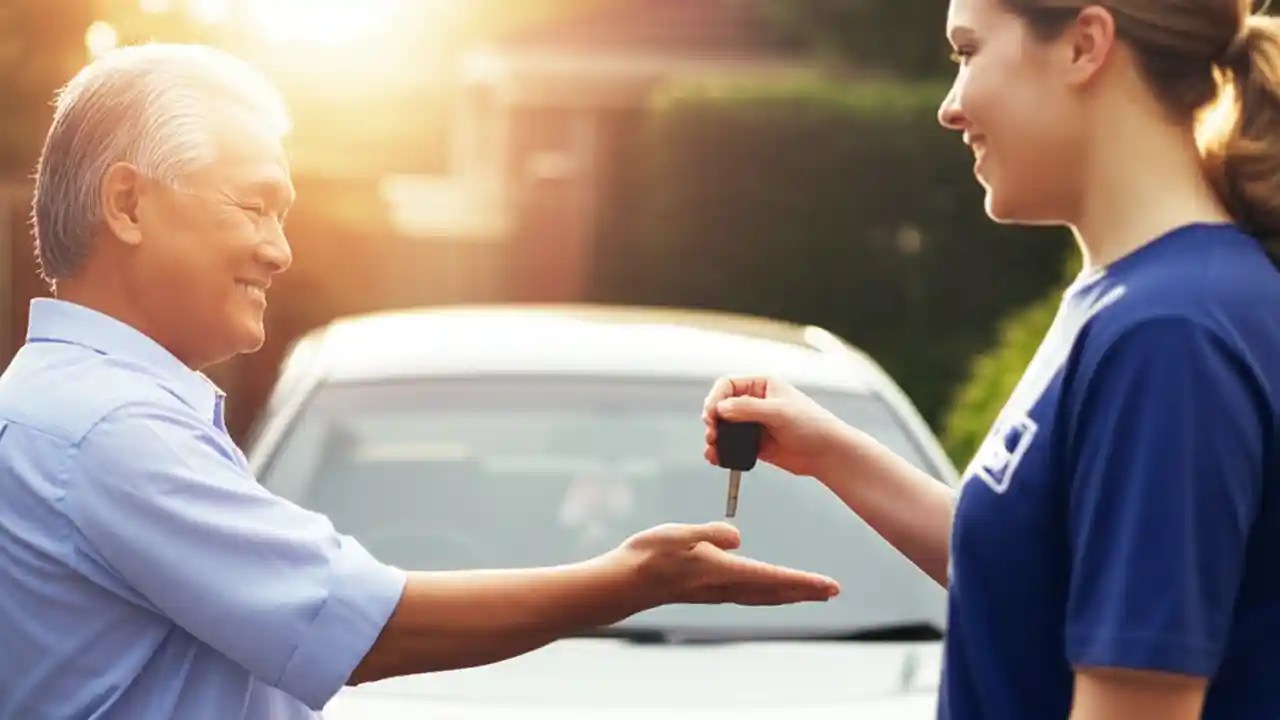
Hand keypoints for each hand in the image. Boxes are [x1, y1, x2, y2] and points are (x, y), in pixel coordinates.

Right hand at [611, 522, 838, 606]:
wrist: (623, 583)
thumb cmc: (647, 557)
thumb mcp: (677, 536)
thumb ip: (708, 535)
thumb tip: (737, 538)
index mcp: (722, 572)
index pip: (772, 578)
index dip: (803, 582)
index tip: (828, 586)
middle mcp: (724, 587)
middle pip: (774, 591)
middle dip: (805, 591)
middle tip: (832, 590)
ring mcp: (716, 591)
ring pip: (763, 594)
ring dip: (789, 593)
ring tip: (810, 590)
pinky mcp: (708, 589)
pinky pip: (749, 592)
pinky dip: (768, 590)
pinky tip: (769, 585)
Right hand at [702, 375, 848, 477]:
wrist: (827, 453)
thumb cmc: (811, 425)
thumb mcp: (779, 412)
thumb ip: (748, 408)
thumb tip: (720, 408)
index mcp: (761, 385)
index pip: (727, 385)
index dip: (715, 398)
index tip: (712, 415)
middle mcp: (755, 402)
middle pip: (721, 406)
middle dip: (712, 420)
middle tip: (713, 433)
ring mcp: (754, 424)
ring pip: (723, 428)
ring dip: (714, 437)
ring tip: (713, 448)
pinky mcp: (755, 444)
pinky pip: (731, 446)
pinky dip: (721, 452)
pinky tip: (717, 458)